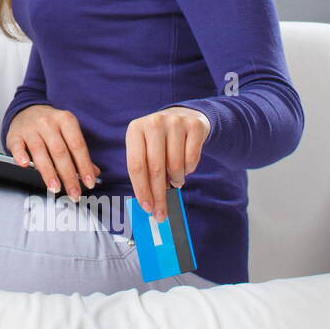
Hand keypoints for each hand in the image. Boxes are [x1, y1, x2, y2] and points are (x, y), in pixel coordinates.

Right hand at [5, 105, 100, 199]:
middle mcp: (48, 123)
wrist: (26, 110)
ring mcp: (30, 128)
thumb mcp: (68, 132)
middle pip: (60, 152)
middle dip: (68, 175)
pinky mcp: (15, 135)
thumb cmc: (50, 125)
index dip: (84, 165)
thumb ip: (79, 152)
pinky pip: (17, 146)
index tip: (89, 182)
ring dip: (48, 172)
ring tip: (55, 187)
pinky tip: (24, 165)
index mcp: (65, 120)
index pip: (77, 146)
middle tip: (74, 192)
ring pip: (40, 151)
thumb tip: (94, 173)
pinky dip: (20, 156)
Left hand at [124, 106, 210, 221]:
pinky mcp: (194, 126)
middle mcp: (153, 123)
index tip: (147, 207)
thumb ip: (144, 169)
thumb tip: (148, 202)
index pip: (136, 165)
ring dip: (175, 180)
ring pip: (175, 165)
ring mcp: (175, 122)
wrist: (185, 115)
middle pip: (155, 168)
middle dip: (159, 195)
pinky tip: (185, 168)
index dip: (141, 189)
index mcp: (135, 129)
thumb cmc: (160, 139)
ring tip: (175, 181)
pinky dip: (189, 170)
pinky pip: (192, 159)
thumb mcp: (145, 147)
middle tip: (161, 213)